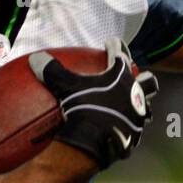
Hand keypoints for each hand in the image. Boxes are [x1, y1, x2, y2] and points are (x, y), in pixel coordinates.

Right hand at [28, 38, 158, 170]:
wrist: (94, 140)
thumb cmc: (83, 107)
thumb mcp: (64, 85)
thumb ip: (51, 70)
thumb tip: (36, 58)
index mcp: (121, 75)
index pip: (119, 53)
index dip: (114, 46)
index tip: (110, 42)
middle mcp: (135, 93)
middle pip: (146, 80)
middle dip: (141, 76)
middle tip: (131, 76)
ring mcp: (137, 115)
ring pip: (145, 105)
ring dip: (138, 103)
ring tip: (131, 104)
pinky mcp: (134, 134)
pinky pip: (134, 127)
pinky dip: (128, 125)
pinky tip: (120, 127)